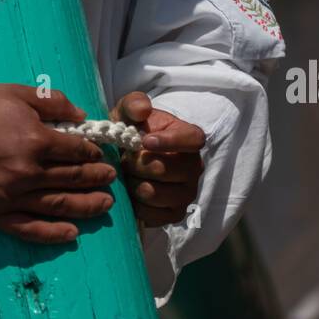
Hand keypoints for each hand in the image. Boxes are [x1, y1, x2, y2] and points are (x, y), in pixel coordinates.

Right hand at [0, 83, 116, 243]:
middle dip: (96, 178)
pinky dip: (52, 234)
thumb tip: (81, 114)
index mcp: (36, 140)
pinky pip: (28, 228)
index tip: (101, 154)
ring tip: (105, 205)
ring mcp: (12, 196)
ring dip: (87, 206)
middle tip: (111, 178)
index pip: (76, 150)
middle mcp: (29, 172)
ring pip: (59, 205)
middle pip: (73, 178)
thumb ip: (52, 102)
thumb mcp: (17, 93)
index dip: (93, 152)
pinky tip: (72, 234)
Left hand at [111, 92, 203, 225]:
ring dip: (133, 183)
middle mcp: (193, 167)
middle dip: (137, 163)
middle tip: (125, 158)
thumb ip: (134, 104)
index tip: (145, 141)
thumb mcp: (128, 111)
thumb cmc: (131, 131)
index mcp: (189, 138)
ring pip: (155, 193)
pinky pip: (152, 214)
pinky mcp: (174, 214)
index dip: (170, 141)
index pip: (193, 139)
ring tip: (127, 174)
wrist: (125, 157)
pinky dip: (135, 204)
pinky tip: (131, 192)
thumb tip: (143, 109)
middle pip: (165, 169)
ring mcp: (186, 193)